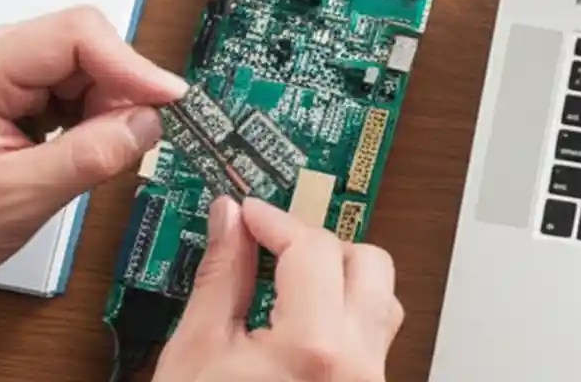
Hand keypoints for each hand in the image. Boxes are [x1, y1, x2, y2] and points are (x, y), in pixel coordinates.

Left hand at [0, 6, 185, 296]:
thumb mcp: (19, 197)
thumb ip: (90, 155)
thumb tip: (149, 123)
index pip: (79, 34)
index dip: (133, 65)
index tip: (170, 101)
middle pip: (84, 47)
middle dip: (118, 91)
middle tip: (129, 142)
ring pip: (78, 68)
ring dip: (101, 107)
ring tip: (87, 156)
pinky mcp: (0, 91)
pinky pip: (62, 88)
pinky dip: (83, 116)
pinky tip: (72, 150)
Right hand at [153, 198, 404, 381]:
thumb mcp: (197, 352)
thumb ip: (221, 277)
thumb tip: (229, 223)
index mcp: (314, 348)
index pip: (311, 247)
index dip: (274, 220)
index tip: (250, 214)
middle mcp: (357, 364)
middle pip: (367, 262)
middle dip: (319, 245)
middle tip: (273, 247)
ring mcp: (370, 380)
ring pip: (383, 298)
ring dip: (344, 276)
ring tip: (292, 284)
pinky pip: (377, 336)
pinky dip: (349, 313)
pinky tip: (307, 321)